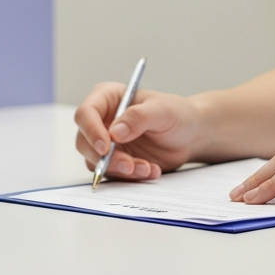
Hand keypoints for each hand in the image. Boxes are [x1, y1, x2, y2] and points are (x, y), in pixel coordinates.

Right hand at [73, 83, 203, 179]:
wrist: (190, 136)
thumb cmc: (177, 114)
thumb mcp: (162, 110)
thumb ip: (138, 117)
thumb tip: (115, 133)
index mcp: (108, 98)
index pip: (86, 114)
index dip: (91, 131)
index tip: (106, 147)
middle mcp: (102, 121)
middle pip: (85, 142)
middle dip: (106, 158)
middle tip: (129, 166)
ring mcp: (107, 143)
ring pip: (96, 162)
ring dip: (121, 169)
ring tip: (148, 168)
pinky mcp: (115, 161)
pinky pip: (113, 174)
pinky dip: (131, 176)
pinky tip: (151, 170)